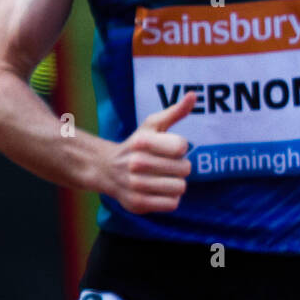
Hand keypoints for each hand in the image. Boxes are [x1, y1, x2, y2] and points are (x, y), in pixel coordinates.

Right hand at [101, 92, 194, 213]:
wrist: (106, 170)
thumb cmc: (138, 145)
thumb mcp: (153, 125)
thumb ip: (175, 111)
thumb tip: (194, 95)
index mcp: (142, 141)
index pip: (182, 147)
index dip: (181, 148)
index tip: (170, 148)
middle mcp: (136, 163)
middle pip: (185, 169)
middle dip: (181, 167)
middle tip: (168, 165)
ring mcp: (135, 185)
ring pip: (180, 188)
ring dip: (177, 183)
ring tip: (165, 178)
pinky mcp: (137, 203)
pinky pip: (172, 204)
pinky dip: (171, 198)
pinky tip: (160, 191)